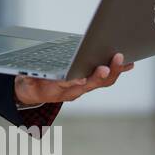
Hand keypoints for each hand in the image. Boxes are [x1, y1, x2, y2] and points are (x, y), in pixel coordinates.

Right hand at [14, 52, 133, 105]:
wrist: (35, 94)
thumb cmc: (31, 84)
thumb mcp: (26, 81)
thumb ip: (29, 78)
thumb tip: (27, 75)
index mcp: (57, 91)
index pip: (67, 86)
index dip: (74, 83)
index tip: (80, 79)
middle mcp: (74, 91)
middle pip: (91, 84)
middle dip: (100, 75)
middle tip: (106, 65)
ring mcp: (83, 88)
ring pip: (102, 82)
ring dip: (113, 71)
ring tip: (123, 60)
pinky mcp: (89, 83)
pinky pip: (106, 79)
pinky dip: (116, 71)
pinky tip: (128, 64)